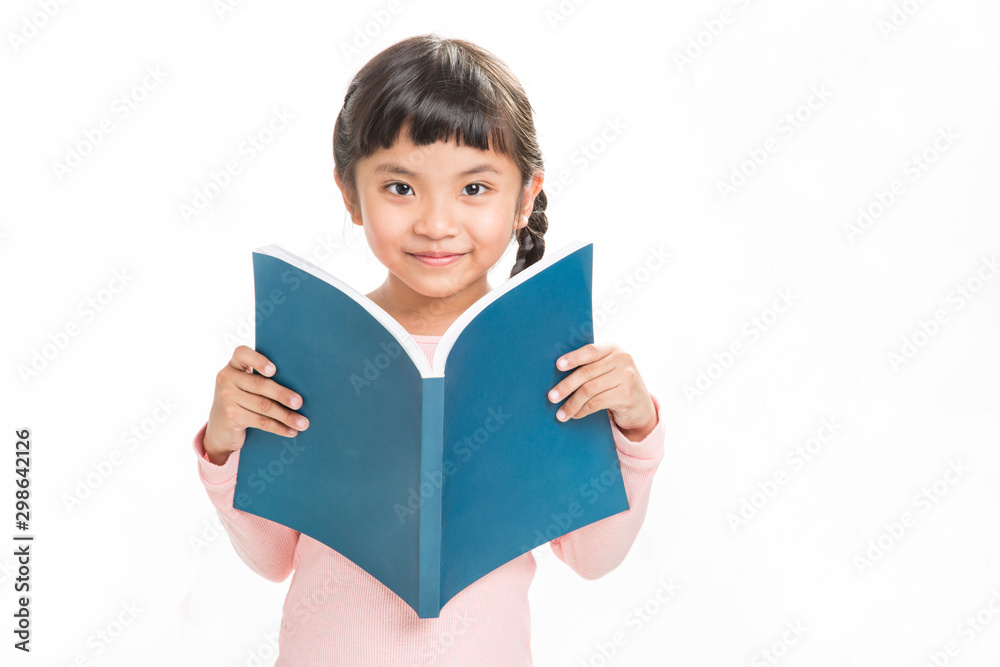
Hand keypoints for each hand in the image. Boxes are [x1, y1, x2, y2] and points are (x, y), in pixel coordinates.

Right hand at [203, 345, 309, 464]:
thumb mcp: (246, 385)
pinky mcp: (230, 416)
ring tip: (302, 423)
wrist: (220, 427)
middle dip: (283, 394)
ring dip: (286, 416)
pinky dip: (279, 427)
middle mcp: (227, 378)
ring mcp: (226, 397)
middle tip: (300, 403)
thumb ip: (262, 379)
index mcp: (234, 365)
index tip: (274, 370)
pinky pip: (261, 421)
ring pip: (263, 406)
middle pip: (260, 384)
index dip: (258, 360)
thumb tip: (300, 385)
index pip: (242, 353)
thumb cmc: (242, 400)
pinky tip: (291, 431)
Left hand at [548, 342, 657, 440]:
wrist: (641, 406)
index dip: (573, 358)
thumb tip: (557, 373)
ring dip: (572, 404)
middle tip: (552, 397)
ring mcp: (626, 377)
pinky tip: (576, 414)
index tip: (557, 366)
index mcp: (613, 349)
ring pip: (589, 390)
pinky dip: (582, 410)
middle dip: (566, 386)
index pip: (590, 350)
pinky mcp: (626, 395)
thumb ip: (590, 366)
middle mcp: (622, 359)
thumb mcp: (607, 369)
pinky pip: (596, 403)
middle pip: (587, 373)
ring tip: (562, 413)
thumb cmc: (616, 385)